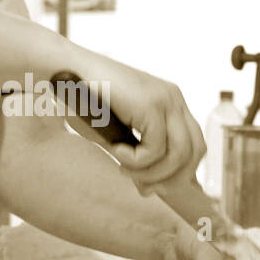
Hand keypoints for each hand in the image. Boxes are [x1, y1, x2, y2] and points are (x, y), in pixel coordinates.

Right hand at [69, 54, 205, 192]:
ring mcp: (165, 100)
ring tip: (124, 167)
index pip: (194, 145)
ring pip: (180, 155)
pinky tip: (117, 151)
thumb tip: (151, 188)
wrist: (65, 70)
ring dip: (151, 173)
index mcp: (170, 104)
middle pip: (195, 152)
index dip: (180, 173)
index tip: (154, 187)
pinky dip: (136, 161)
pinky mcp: (151, 104)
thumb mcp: (118, 134)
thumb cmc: (85, 102)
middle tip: (143, 187)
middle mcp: (174, 99)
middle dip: (171, 179)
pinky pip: (156, 149)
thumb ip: (138, 157)